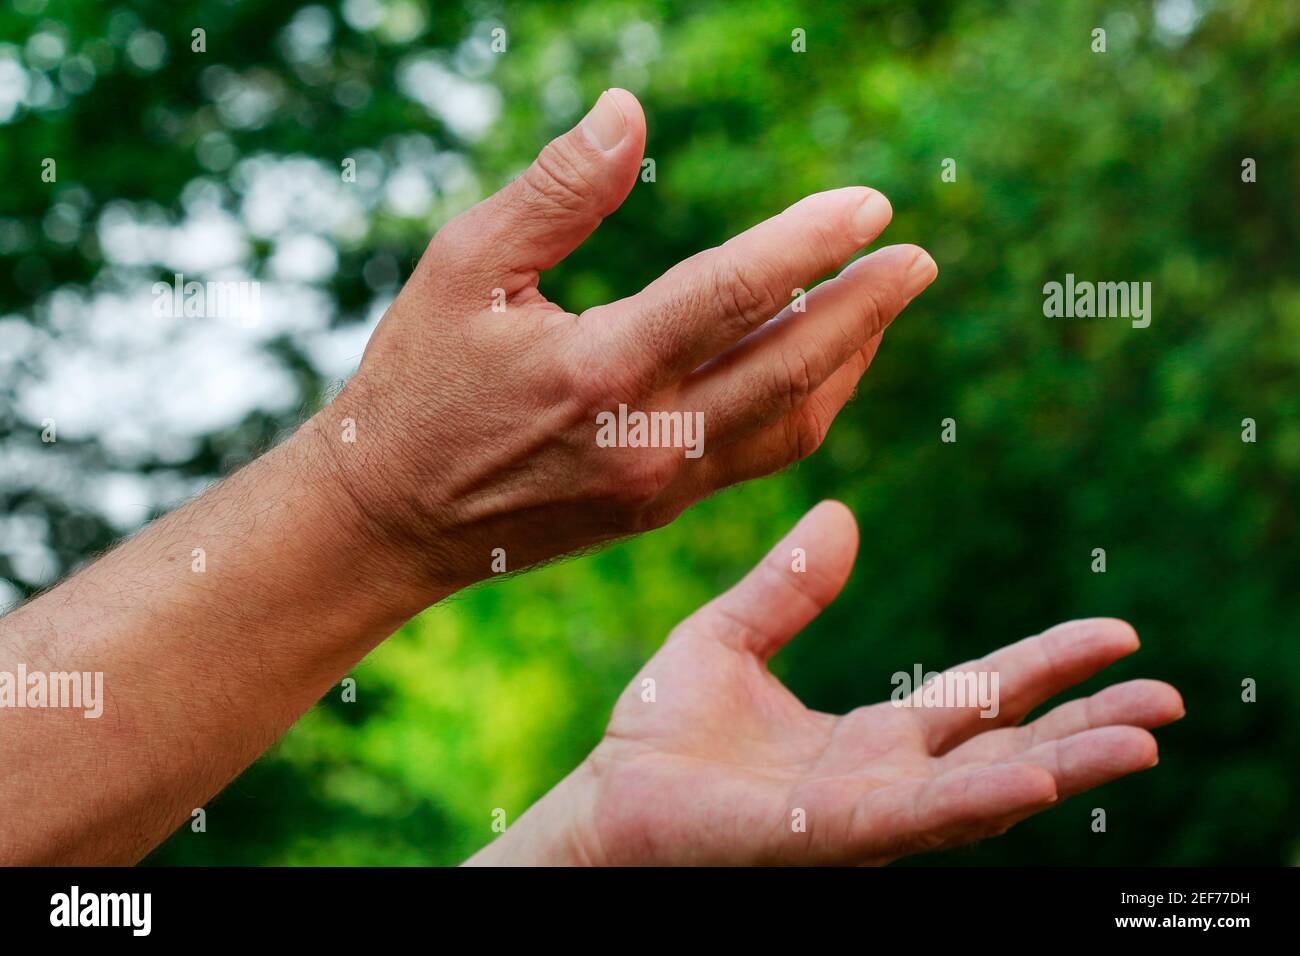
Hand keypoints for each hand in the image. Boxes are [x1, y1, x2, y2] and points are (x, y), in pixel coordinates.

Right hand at [312, 89, 936, 600]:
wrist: (391, 520)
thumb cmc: (416, 384)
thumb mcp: (463, 270)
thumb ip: (554, 193)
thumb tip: (629, 111)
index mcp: (598, 371)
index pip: (732, 293)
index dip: (810, 242)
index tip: (872, 203)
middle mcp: (646, 439)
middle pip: (792, 369)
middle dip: (867, 309)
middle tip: (919, 258)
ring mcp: (660, 485)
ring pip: (790, 423)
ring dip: (847, 360)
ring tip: (880, 304)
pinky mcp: (659, 510)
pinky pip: (760, 452)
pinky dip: (805, 403)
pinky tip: (817, 362)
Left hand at [471, 502, 1183, 864]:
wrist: (603, 802)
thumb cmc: (660, 735)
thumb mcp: (731, 640)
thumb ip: (790, 587)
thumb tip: (843, 516)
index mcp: (869, 738)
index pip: (980, 699)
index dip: (1047, 667)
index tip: (1115, 635)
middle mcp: (883, 782)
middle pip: (1005, 750)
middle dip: (1085, 728)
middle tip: (1167, 700)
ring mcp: (862, 818)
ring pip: (983, 794)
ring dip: (1064, 769)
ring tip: (1141, 742)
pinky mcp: (826, 836)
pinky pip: (917, 821)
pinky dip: (981, 800)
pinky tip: (1037, 778)